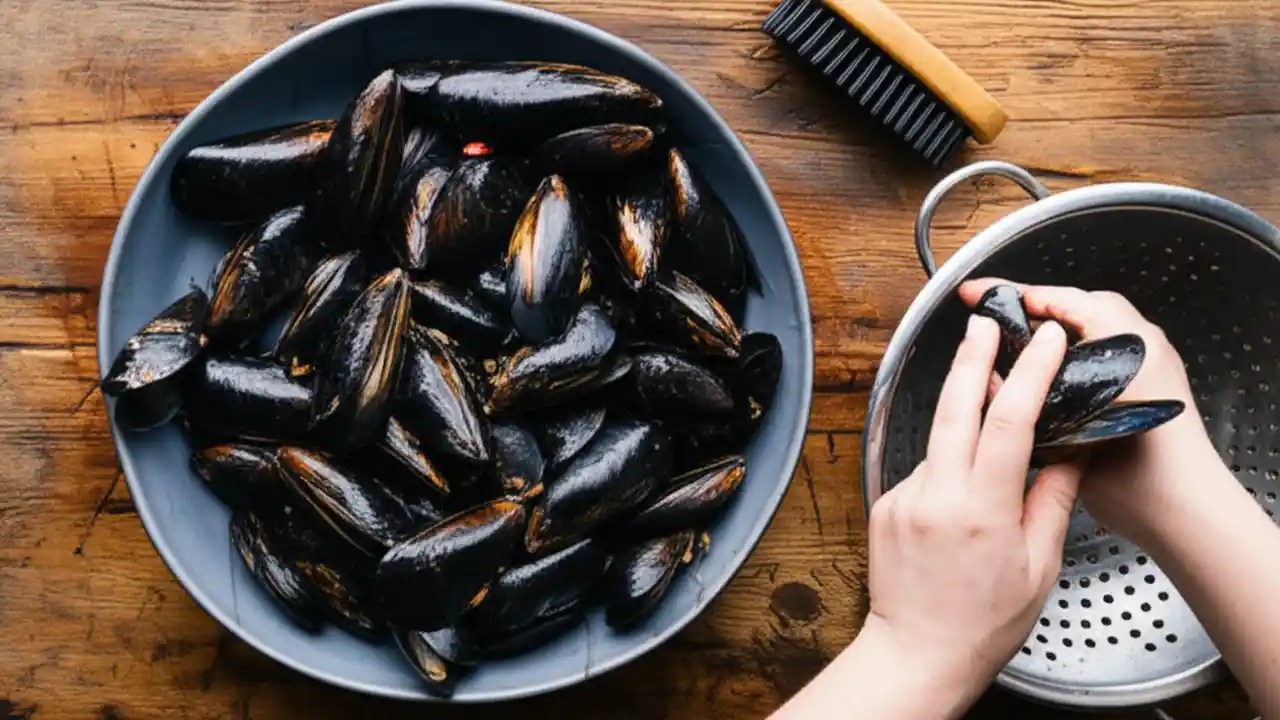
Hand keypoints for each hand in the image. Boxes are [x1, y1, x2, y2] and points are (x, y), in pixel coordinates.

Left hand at [865, 315, 1083, 712]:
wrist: (916, 653)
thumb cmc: (981, 622)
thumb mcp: (1038, 565)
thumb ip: (1051, 498)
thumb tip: (1073, 450)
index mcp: (980, 508)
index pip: (1008, 422)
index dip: (1029, 374)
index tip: (1045, 341)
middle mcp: (935, 494)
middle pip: (954, 406)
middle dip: (972, 358)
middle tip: (984, 322)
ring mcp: (904, 496)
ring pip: (940, 440)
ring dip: (963, 420)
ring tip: (990, 427)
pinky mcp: (886, 503)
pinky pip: (924, 469)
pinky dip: (947, 466)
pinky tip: (962, 493)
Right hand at [958, 280, 1224, 546]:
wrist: (1183, 512)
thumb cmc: (1141, 473)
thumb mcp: (1073, 426)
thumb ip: (1030, 394)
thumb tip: (987, 374)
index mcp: (1128, 342)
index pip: (1062, 298)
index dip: (1014, 293)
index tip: (977, 292)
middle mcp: (1140, 346)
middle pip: (1076, 307)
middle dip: (1031, 307)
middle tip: (990, 315)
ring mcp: (1144, 366)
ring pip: (1085, 330)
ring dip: (1048, 332)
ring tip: (1010, 343)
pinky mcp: (1141, 389)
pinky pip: (1096, 355)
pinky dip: (1065, 356)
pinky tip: (1040, 376)